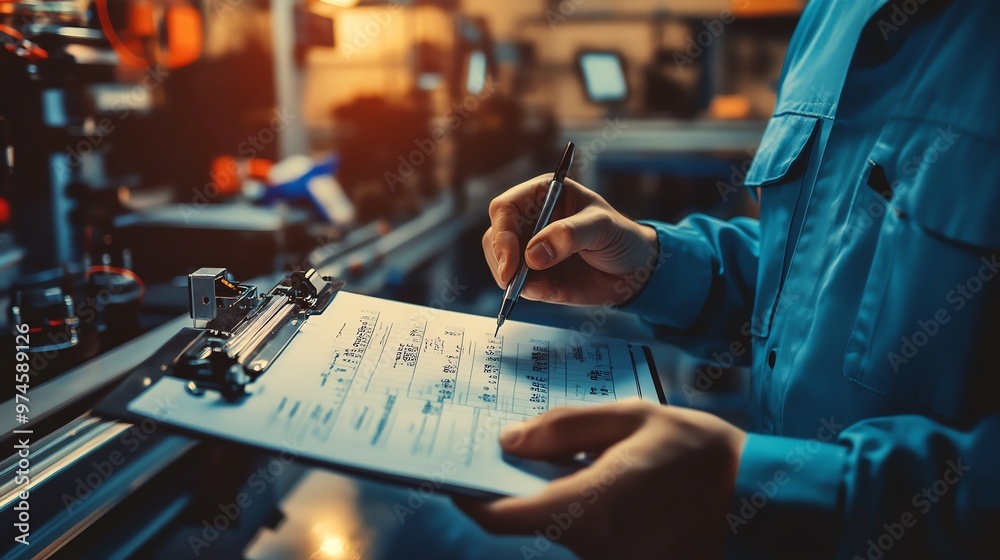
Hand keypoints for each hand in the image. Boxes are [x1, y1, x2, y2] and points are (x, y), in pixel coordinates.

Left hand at [456, 400, 745, 559]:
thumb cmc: (700, 453)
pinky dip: (584, 509)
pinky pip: (590, 536)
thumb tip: (510, 442)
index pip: (499, 515)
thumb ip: (565, 428)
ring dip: (556, 494)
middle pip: (528, 519)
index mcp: (586, 506)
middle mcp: (592, 546)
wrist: (764, 502)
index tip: (455, 469)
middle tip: (513, 443)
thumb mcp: (633, 419)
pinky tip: (604, 478)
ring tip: (572, 451)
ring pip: (561, 527)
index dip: (469, 494)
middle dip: (517, 483)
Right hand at [482, 175, 659, 305]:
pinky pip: (520, 287)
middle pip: (495, 238)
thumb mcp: (602, 227)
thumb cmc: (620, 236)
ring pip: (500, 265)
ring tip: (543, 287)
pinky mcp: (536, 277)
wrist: (635, 270)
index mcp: (542, 196)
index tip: (511, 260)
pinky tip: (552, 291)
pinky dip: (530, 293)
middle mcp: (530, 222)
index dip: (501, 233)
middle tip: (513, 281)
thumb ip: (569, 235)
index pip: (505, 208)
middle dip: (501, 260)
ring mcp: (530, 251)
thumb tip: (533, 255)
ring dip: (513, 280)